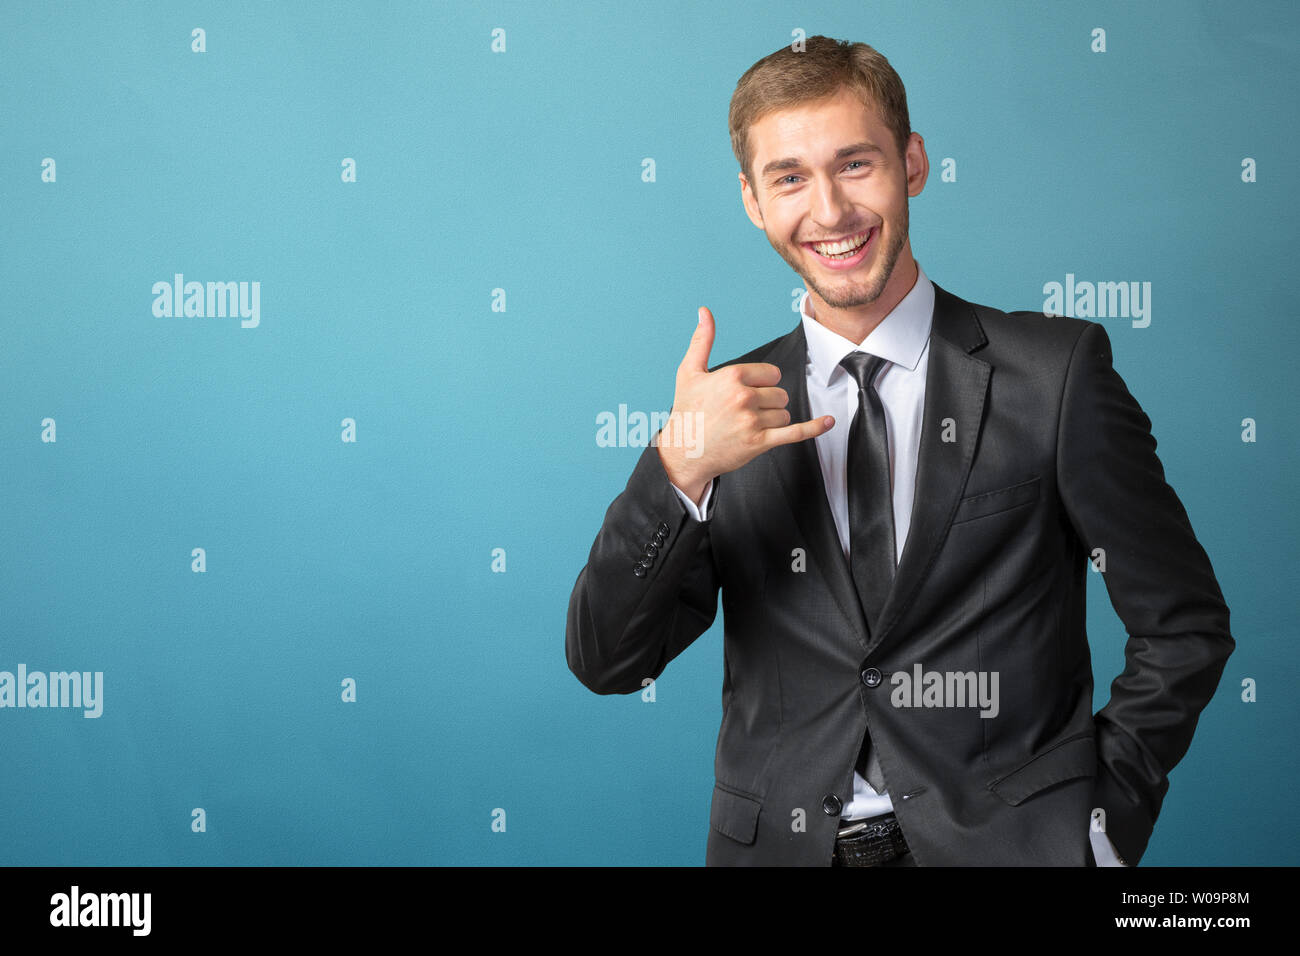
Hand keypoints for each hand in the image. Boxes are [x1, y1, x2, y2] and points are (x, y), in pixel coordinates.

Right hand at [657, 306, 834, 504]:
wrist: (683, 453)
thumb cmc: (687, 412)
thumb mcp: (690, 372)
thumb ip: (702, 340)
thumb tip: (704, 311)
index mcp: (732, 376)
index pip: (771, 373)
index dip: (761, 383)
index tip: (744, 393)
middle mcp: (744, 397)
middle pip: (779, 393)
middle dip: (766, 402)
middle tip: (742, 413)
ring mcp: (753, 420)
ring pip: (784, 413)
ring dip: (772, 420)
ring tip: (747, 426)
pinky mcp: (759, 442)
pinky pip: (795, 432)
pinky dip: (814, 428)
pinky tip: (828, 421)